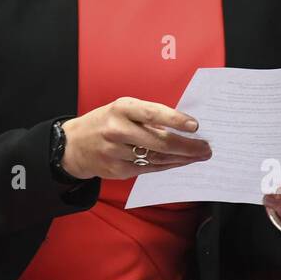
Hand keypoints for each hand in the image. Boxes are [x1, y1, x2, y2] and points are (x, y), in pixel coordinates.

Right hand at [60, 97, 211, 180]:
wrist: (74, 144)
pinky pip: (149, 168)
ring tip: (199, 156)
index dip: (175, 120)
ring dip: (182, 158)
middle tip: (206, 148)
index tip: (195, 125)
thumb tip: (182, 125)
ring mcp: (116, 152)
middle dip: (187, 146)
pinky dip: (168, 165)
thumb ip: (147, 115)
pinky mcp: (117, 170)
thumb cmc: (105, 122)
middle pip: (159, 142)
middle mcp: (117, 130)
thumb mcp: (122, 109)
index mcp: (121, 108)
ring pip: (157, 158)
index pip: (152, 113)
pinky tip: (180, 162)